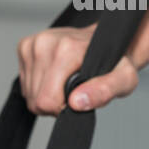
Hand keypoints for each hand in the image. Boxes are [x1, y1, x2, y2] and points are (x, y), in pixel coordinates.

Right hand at [16, 24, 139, 114]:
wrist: (108, 39)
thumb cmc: (116, 61)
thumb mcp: (123, 79)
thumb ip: (104, 91)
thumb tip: (77, 102)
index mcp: (67, 48)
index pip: (46, 100)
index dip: (63, 108)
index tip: (79, 97)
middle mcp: (46, 42)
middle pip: (35, 99)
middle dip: (55, 102)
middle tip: (75, 89)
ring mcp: (33, 42)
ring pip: (28, 93)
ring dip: (47, 93)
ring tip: (67, 80)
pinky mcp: (25, 45)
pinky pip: (24, 82)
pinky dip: (39, 84)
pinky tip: (56, 74)